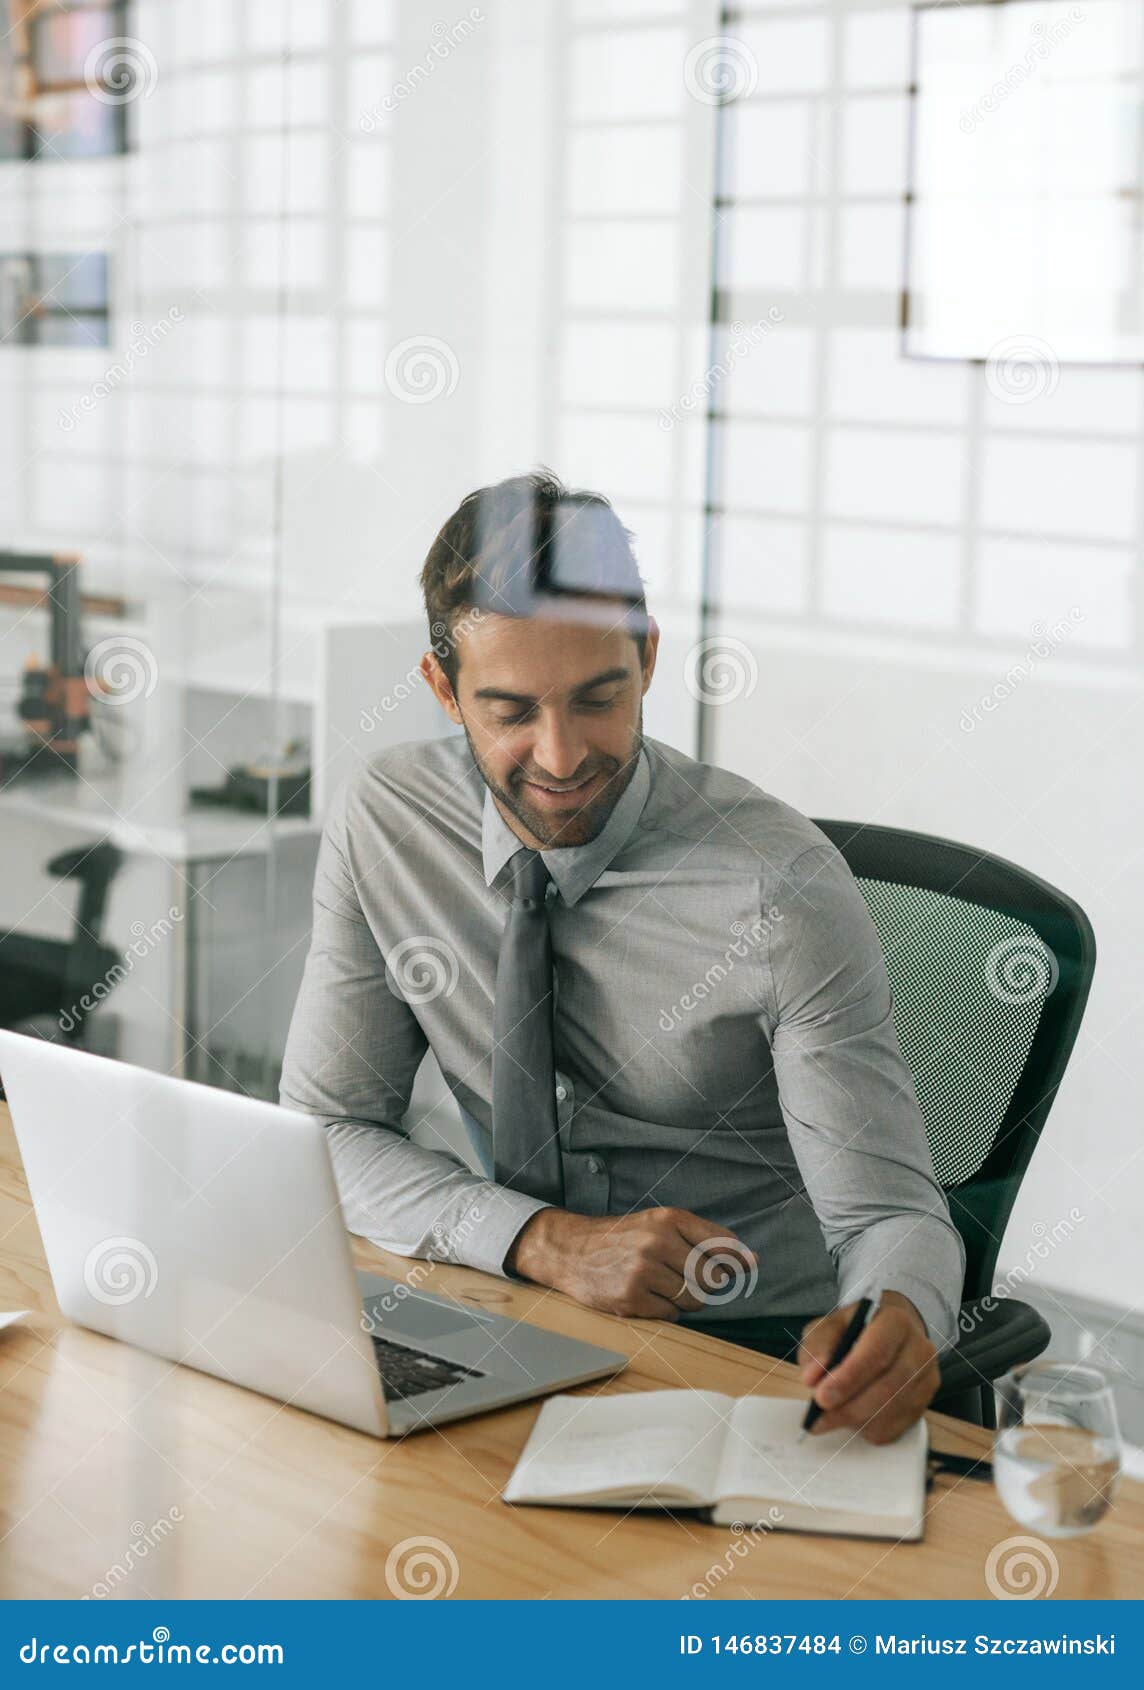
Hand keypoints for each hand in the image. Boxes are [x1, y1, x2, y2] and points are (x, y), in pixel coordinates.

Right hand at [505, 1206, 756, 1320]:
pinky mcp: (630, 1299)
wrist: (571, 1249)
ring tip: (661, 1283)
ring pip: (693, 1300)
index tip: (748, 1265)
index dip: (738, 1259)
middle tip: (685, 1276)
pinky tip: (646, 1295)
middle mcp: (657, 1242)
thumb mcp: (660, 1223)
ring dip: (685, 1298)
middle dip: (707, 1283)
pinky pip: (671, 1314)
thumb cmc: (622, 1237)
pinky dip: (664, 1309)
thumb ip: (705, 1237)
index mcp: (668, 1219)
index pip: (722, 1244)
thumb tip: (752, 1260)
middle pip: (712, 1278)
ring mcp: (642, 1272)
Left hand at [797, 1291, 939, 1443]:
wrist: (887, 1333)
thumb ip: (818, 1347)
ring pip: (891, 1412)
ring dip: (856, 1421)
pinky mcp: (924, 1404)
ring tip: (829, 1418)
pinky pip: (896, 1428)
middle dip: (848, 1408)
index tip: (821, 1397)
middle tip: (819, 1418)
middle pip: (887, 1388)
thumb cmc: (854, 1329)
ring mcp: (926, 1379)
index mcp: (896, 1322)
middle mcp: (919, 1350)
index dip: (848, 1378)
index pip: (876, 1353)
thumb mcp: (829, 1326)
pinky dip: (868, 1430)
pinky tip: (852, 1420)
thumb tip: (813, 1378)